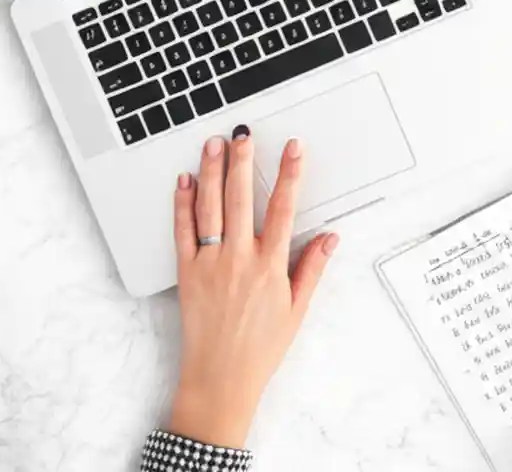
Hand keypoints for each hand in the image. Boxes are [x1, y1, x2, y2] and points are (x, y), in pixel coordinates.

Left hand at [167, 129, 338, 447]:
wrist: (220, 378)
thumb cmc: (260, 348)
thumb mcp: (297, 309)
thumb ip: (311, 268)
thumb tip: (328, 237)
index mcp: (270, 266)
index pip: (283, 208)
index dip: (290, 174)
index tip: (293, 148)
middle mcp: (239, 259)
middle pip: (242, 198)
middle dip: (243, 161)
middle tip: (243, 133)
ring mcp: (209, 264)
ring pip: (210, 207)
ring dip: (212, 171)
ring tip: (213, 144)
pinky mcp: (186, 273)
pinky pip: (182, 231)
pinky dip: (182, 203)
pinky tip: (185, 181)